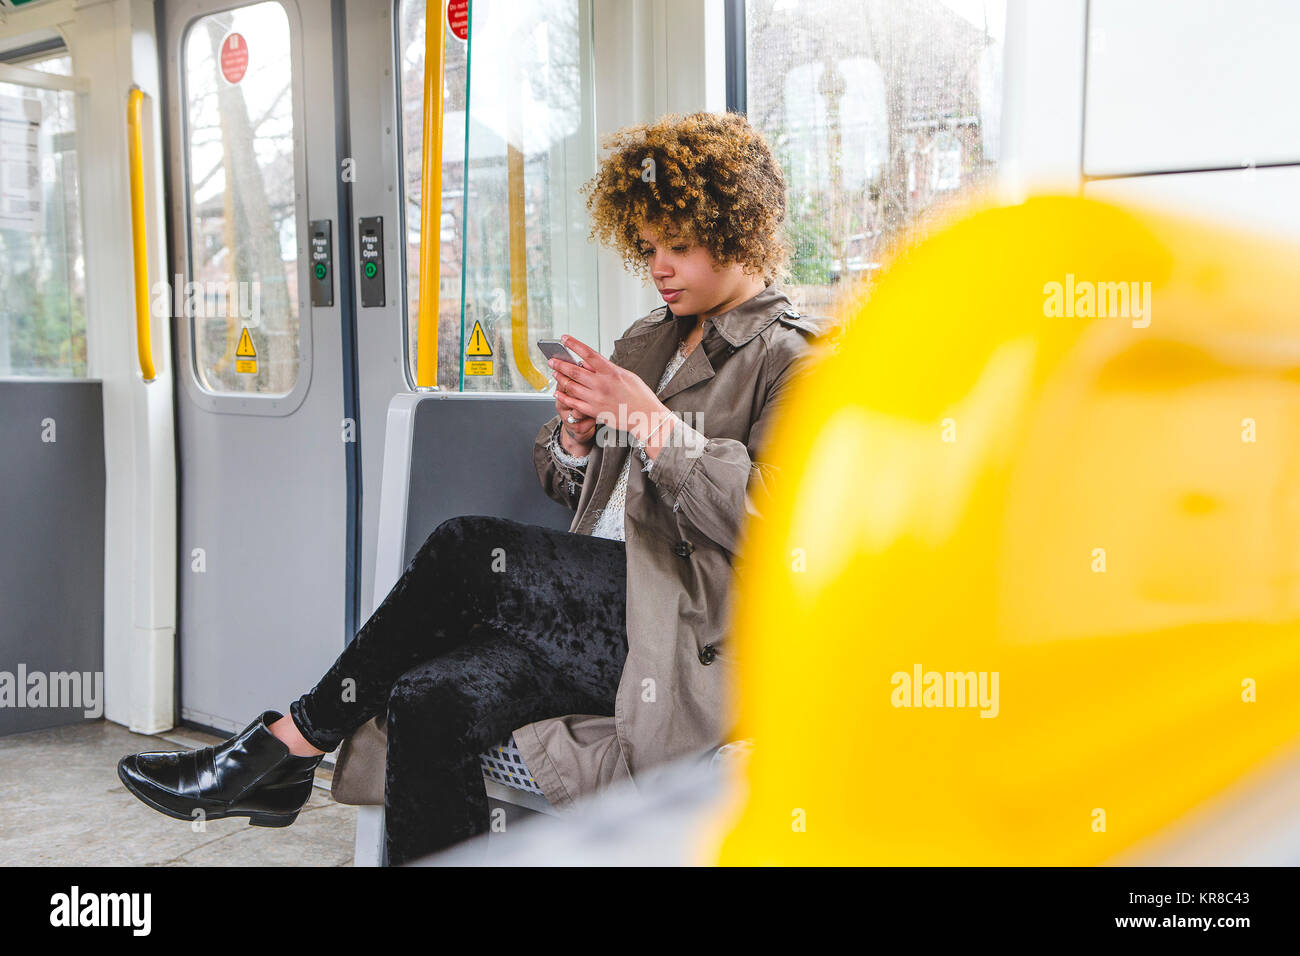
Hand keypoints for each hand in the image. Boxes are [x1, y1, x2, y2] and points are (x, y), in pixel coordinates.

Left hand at [549, 334, 667, 442]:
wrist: (646, 416)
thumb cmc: (640, 396)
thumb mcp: (627, 375)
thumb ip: (608, 369)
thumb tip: (592, 364)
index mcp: (611, 372)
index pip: (588, 354)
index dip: (574, 345)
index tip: (565, 338)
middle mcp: (602, 384)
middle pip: (575, 371)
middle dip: (560, 364)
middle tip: (552, 360)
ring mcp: (596, 398)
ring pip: (571, 386)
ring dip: (560, 378)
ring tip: (554, 373)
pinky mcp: (594, 411)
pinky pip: (574, 403)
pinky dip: (564, 396)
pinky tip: (557, 392)